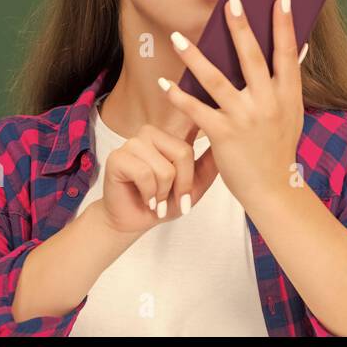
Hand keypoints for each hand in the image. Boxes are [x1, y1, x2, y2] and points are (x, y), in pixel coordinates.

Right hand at [99, 123, 219, 233]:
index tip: (210, 124)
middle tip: (174, 199)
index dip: (199, 127)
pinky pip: (144, 174)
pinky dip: (149, 194)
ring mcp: (132, 143)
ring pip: (164, 167)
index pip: (191, 126)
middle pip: (183, 152)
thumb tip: (229, 140)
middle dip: (183, 184)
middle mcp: (151, 134)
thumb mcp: (196, 184)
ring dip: (163, 192)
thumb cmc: (166, 202)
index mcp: (170, 136)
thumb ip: (210, 163)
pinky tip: (145, 199)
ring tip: (157, 199)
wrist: (136, 222)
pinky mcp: (117, 157)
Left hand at [159, 0, 309, 207]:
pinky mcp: (224, 134)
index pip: (288, 52)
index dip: (285, 24)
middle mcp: (268, 102)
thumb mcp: (292, 113)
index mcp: (288, 94)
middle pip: (252, 58)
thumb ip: (288, 82)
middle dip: (241, 28)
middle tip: (231, 1)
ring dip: (195, 57)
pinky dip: (179, 96)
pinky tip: (165, 82)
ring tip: (178, 38)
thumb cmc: (279, 147)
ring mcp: (245, 118)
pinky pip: (196, 110)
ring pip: (216, 80)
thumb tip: (297, 48)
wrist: (272, 188)